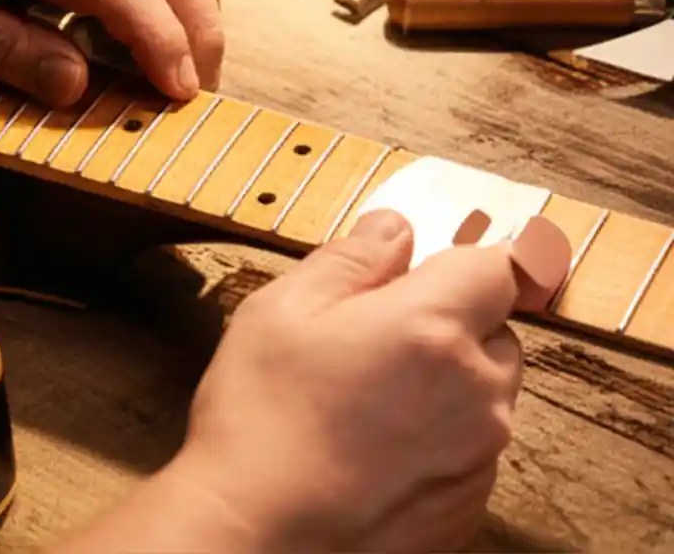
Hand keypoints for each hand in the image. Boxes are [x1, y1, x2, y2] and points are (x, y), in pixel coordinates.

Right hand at [58, 210, 526, 552]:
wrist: (256, 533)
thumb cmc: (259, 420)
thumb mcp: (281, 310)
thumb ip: (350, 258)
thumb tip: (395, 229)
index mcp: (432, 328)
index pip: (495, 267)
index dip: (459, 260)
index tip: (428, 269)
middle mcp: (475, 390)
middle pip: (494, 332)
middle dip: (446, 325)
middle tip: (370, 341)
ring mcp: (478, 453)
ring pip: (484, 394)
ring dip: (444, 384)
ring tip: (364, 402)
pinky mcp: (467, 503)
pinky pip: (470, 449)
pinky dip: (436, 439)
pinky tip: (370, 447)